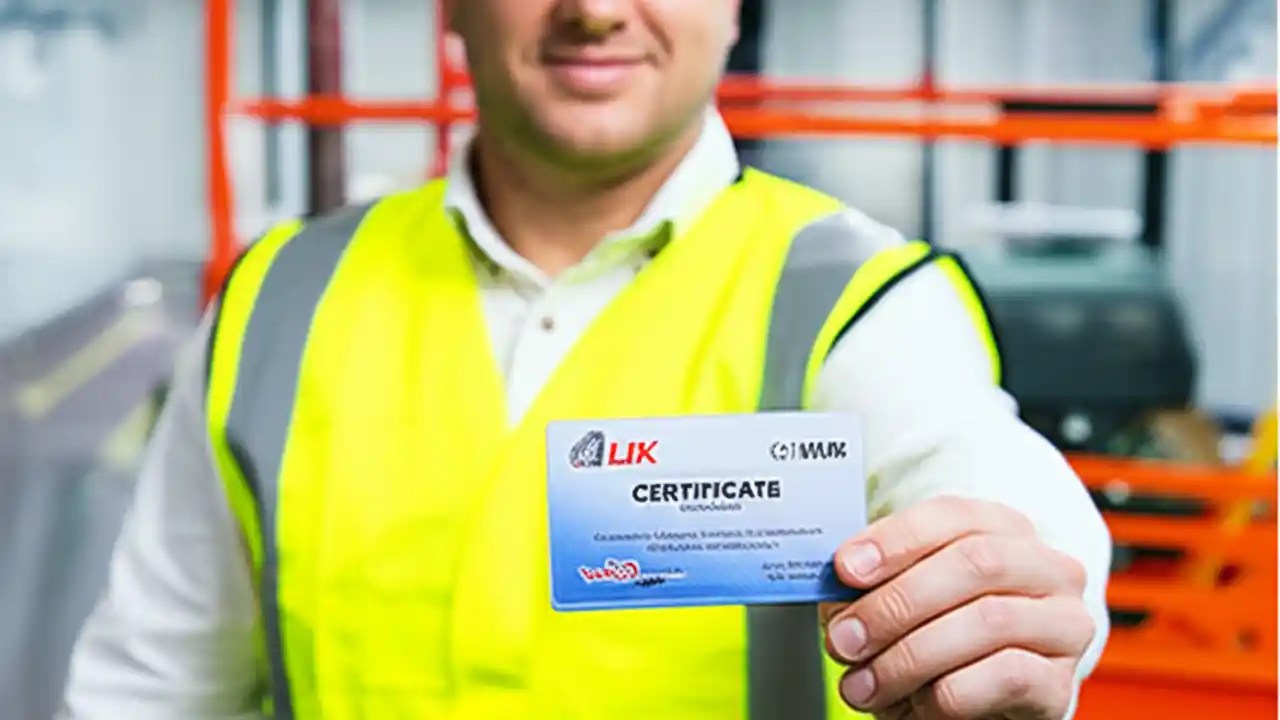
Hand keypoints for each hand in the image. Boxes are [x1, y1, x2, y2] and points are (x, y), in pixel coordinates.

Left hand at [820, 497, 1094, 718]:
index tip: (845, 569)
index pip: (952, 515)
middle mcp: (1048, 568)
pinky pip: (1007, 677)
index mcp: (1004, 529)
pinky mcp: (1060, 685)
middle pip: (974, 563)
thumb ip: (877, 584)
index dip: (896, 539)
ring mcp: (1064, 625)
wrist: (979, 704)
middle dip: (896, 603)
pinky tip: (915, 703)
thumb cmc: (936, 636)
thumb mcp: (904, 599)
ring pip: (989, 621)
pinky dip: (947, 693)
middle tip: (844, 639)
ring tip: (863, 684)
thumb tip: (838, 590)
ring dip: (910, 657)